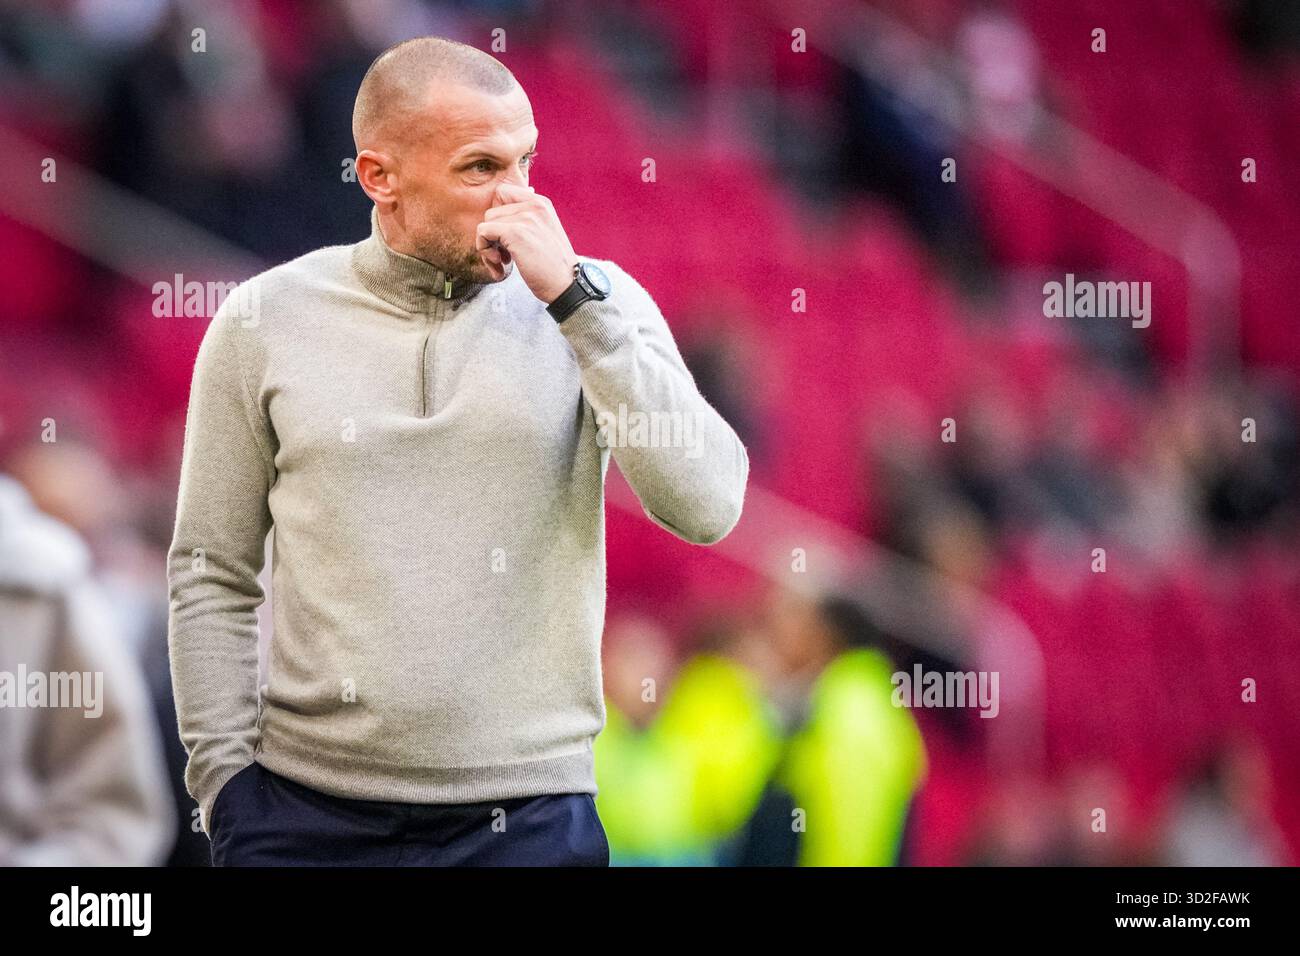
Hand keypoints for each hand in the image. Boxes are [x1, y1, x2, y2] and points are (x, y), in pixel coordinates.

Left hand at [477, 183, 578, 302]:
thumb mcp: (544, 233)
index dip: (498, 216)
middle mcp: (534, 205)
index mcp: (541, 203)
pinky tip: (500, 264)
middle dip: (492, 234)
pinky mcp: (515, 232)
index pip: (503, 192)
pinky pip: (483, 232)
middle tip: (503, 254)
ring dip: (488, 245)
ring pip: (486, 222)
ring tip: (503, 261)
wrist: (567, 285)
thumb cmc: (553, 267)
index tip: (505, 237)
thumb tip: (505, 209)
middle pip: (492, 210)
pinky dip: (484, 250)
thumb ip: (527, 220)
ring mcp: (525, 217)